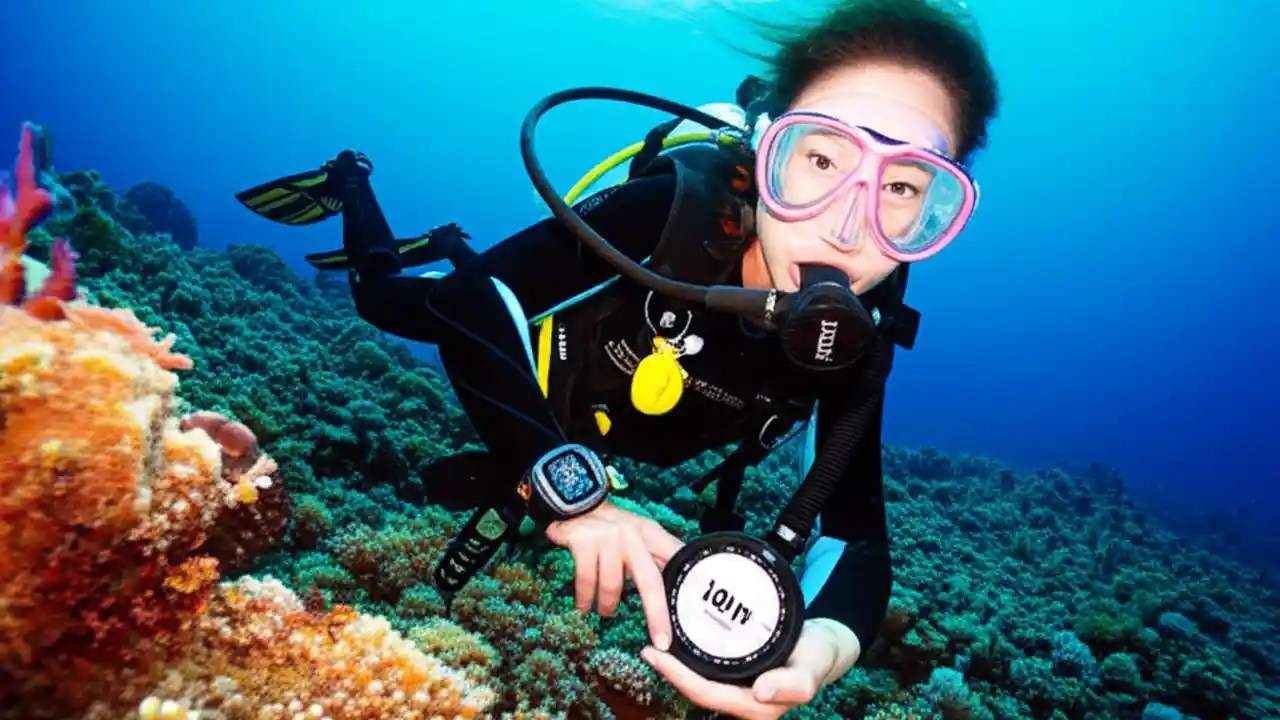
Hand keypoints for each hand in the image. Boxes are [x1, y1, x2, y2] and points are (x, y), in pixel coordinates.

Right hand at [544, 500, 682, 649]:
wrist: (576, 503)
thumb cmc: (613, 528)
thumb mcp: (640, 534)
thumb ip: (658, 555)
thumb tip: (681, 588)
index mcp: (651, 533)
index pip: (675, 561)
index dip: (686, 586)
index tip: (694, 614)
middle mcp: (633, 535)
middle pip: (650, 581)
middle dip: (657, 616)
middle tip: (661, 643)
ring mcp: (608, 537)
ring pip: (613, 585)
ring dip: (608, 605)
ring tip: (604, 612)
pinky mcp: (584, 542)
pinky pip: (586, 580)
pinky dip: (585, 598)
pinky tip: (583, 607)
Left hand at [640, 619, 854, 719]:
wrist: (824, 648)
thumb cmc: (817, 657)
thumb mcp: (811, 669)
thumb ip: (793, 684)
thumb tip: (761, 692)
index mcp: (758, 708)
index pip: (707, 694)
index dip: (678, 677)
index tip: (655, 655)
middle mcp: (745, 706)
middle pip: (698, 692)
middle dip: (670, 673)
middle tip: (647, 649)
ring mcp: (740, 695)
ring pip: (700, 685)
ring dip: (677, 669)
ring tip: (655, 648)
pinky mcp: (738, 680)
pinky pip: (708, 675)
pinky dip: (690, 662)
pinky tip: (678, 647)